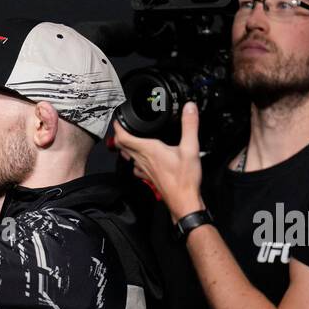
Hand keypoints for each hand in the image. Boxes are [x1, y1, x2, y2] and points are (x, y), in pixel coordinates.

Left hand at [112, 102, 205, 223]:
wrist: (183, 201)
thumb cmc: (185, 179)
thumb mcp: (191, 148)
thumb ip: (190, 125)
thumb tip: (189, 107)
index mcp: (149, 150)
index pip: (124, 137)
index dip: (118, 127)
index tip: (118, 119)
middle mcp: (143, 160)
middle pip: (122, 146)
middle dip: (119, 135)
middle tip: (121, 126)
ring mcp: (144, 170)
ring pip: (127, 156)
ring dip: (125, 147)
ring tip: (128, 138)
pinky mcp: (148, 177)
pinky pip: (135, 166)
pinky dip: (134, 159)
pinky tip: (139, 158)